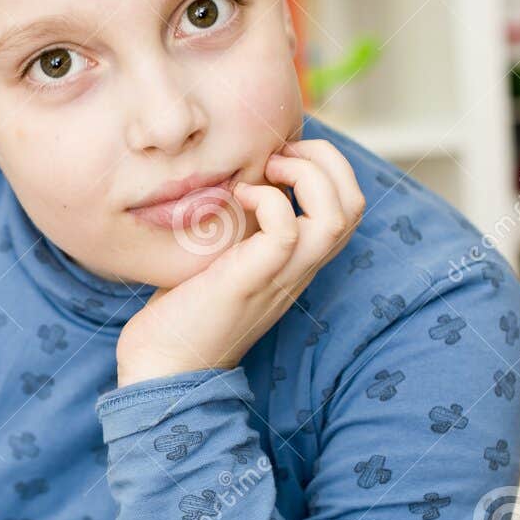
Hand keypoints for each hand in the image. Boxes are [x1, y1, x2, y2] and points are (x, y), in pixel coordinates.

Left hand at [116, 137, 364, 383]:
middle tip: (279, 154)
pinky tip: (239, 196)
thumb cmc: (185, 308)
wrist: (165, 365)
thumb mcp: (225, 253)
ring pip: (338, 216)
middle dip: (327, 160)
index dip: (327, 167)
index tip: (280, 154)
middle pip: (354, 205)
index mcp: (298, 260)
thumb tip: (238, 177)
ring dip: (308, 175)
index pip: (348, 207)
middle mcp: (299, 268)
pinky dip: (268, 200)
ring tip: (267, 170)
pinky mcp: (251, 280)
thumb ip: (243, 223)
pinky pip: (287, 231)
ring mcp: (280, 276)